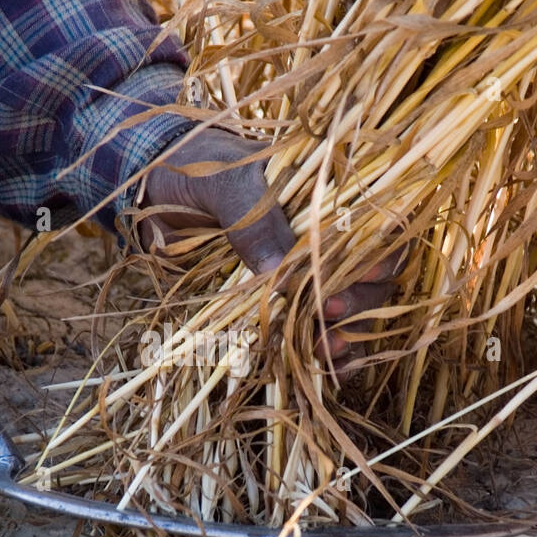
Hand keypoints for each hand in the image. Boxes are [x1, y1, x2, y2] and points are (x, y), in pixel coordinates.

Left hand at [140, 127, 399, 374]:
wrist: (160, 185)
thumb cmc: (197, 169)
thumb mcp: (223, 183)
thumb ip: (252, 221)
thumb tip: (279, 276)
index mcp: (327, 194)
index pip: (375, 228)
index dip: (376, 257)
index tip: (356, 278)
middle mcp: (328, 235)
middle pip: (373, 274)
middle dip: (360, 301)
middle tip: (329, 312)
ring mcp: (310, 270)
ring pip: (354, 307)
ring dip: (348, 333)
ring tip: (326, 350)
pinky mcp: (288, 299)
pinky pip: (323, 328)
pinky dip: (331, 352)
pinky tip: (329, 367)